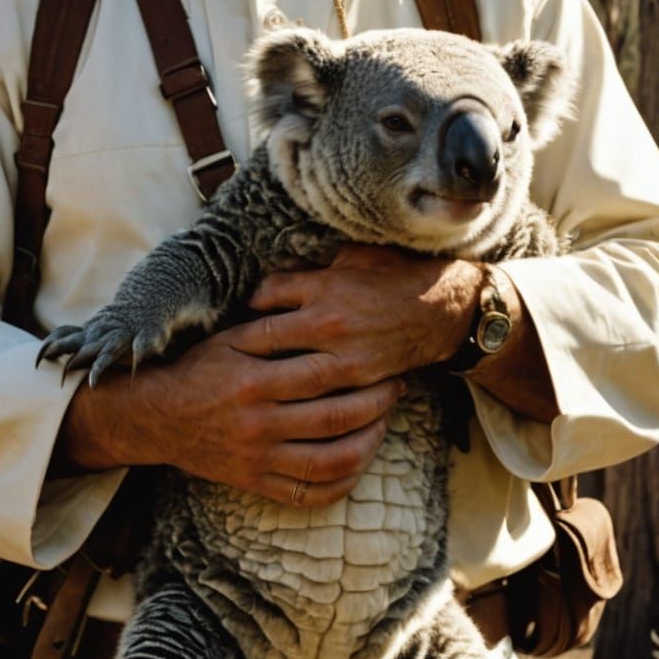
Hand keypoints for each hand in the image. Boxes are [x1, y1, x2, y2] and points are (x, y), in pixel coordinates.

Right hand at [58, 324, 403, 506]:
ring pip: (331, 462)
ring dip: (368, 444)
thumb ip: (270, 331)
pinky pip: (310, 494)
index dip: (363, 373)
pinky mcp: (256, 483)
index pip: (323, 377)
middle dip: (376, 405)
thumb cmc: (197, 371)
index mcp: (253, 382)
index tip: (385, 363)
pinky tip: (358, 462)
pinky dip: (342, 482)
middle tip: (395, 390)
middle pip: (336, 419)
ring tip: (383, 425)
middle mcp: (257, 424)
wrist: (155, 418)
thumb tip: (315, 308)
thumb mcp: (227, 341)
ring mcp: (258, 459)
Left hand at [242, 244, 480, 379]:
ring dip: (259, 380)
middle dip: (238, 350)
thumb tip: (274, 277)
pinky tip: (277, 401)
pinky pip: (317, 396)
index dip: (247, 304)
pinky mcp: (358, 381)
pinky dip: (294, 398)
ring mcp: (343, 356)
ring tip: (238, 386)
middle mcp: (329, 321)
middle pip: (265, 339)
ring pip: (285, 375)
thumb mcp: (352, 257)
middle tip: (218, 356)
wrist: (441, 308)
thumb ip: (314, 269)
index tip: (236, 312)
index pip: (266, 294)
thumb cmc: (393, 275)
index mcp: (325, 285)